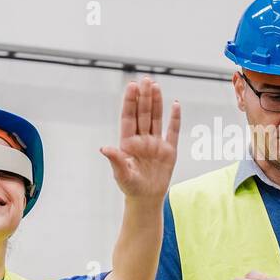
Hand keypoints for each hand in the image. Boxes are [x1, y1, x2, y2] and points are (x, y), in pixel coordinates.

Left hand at [100, 76, 180, 200]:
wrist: (146, 199)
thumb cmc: (130, 187)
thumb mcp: (121, 173)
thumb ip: (115, 159)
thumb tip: (104, 148)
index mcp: (127, 142)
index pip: (128, 117)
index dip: (130, 102)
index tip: (131, 86)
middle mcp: (141, 139)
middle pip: (143, 114)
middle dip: (144, 97)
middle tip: (145, 80)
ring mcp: (156, 143)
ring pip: (156, 118)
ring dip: (156, 102)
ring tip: (156, 86)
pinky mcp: (169, 150)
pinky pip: (173, 131)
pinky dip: (175, 118)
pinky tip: (175, 104)